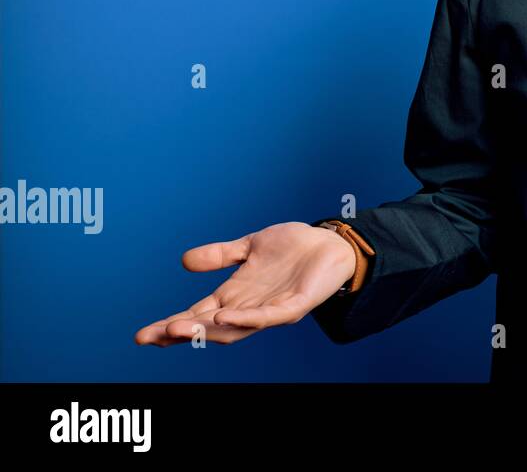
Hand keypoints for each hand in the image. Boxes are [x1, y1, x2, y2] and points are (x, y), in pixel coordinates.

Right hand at [135, 221, 356, 345]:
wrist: (332, 242)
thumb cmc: (294, 247)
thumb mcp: (251, 246)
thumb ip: (221, 255)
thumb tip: (185, 261)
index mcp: (236, 295)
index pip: (198, 315)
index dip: (172, 325)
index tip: (142, 334)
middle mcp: (250, 307)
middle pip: (209, 327)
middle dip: (180, 333)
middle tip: (151, 336)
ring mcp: (272, 309)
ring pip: (234, 328)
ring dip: (206, 329)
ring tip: (176, 328)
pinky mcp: (295, 305)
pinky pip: (268, 317)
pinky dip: (246, 318)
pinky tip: (225, 316)